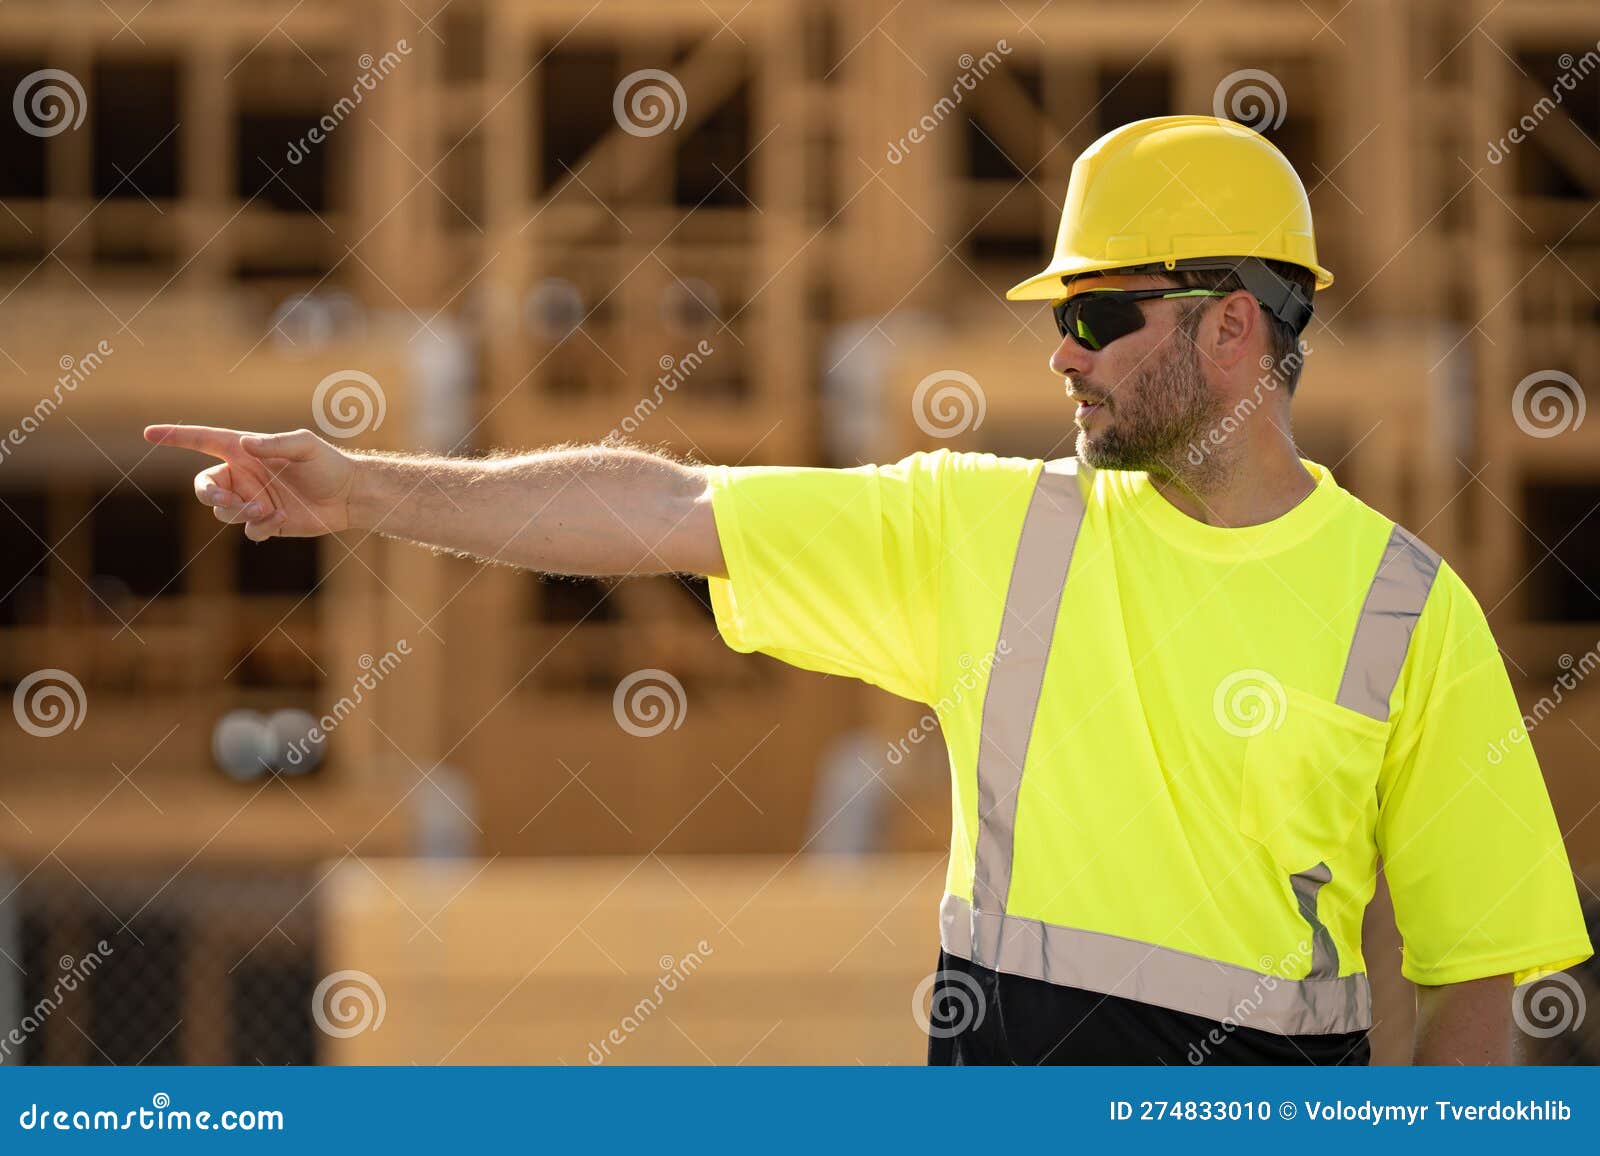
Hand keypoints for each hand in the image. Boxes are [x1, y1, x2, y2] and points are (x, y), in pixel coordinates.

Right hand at [144, 424, 357, 540]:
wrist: (349, 496)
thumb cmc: (328, 464)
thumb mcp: (306, 446)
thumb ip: (276, 443)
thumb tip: (245, 445)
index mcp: (245, 452)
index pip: (203, 441)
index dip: (176, 437)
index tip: (149, 433)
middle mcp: (244, 475)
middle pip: (204, 486)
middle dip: (210, 494)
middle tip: (229, 498)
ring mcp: (253, 500)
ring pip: (223, 511)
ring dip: (238, 511)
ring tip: (266, 509)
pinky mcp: (266, 522)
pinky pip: (248, 529)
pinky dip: (258, 526)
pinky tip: (278, 519)